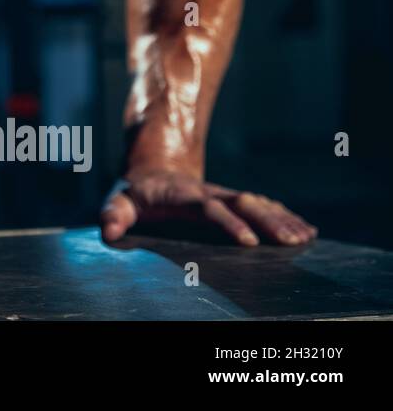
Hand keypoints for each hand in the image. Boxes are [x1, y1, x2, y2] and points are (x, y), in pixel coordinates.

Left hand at [100, 167, 318, 246]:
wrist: (152, 173)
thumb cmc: (135, 195)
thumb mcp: (118, 202)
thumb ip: (112, 215)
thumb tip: (108, 231)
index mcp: (184, 195)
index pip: (210, 208)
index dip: (229, 223)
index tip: (248, 241)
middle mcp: (209, 192)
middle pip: (243, 204)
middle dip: (268, 221)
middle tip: (291, 241)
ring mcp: (224, 195)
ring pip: (258, 203)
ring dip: (282, 219)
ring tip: (305, 237)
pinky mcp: (234, 201)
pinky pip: (264, 206)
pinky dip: (285, 215)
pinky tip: (306, 229)